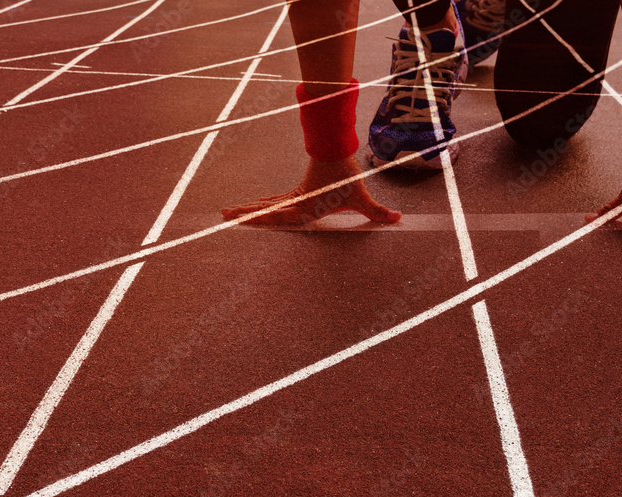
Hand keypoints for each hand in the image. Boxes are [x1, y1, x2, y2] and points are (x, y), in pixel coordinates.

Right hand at [221, 156, 401, 224]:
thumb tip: (398, 219)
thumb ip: (378, 211)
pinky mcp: (296, 194)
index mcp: (306, 207)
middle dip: (245, 214)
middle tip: (223, 216)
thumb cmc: (346, 175)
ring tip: (227, 212)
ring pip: (266, 205)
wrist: (337, 150)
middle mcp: (296, 203)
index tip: (243, 220)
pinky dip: (260, 207)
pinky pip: (274, 202)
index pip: (280, 215)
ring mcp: (294, 198)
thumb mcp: (362, 196)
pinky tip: (250, 209)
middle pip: (266, 210)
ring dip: (248, 209)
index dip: (261, 218)